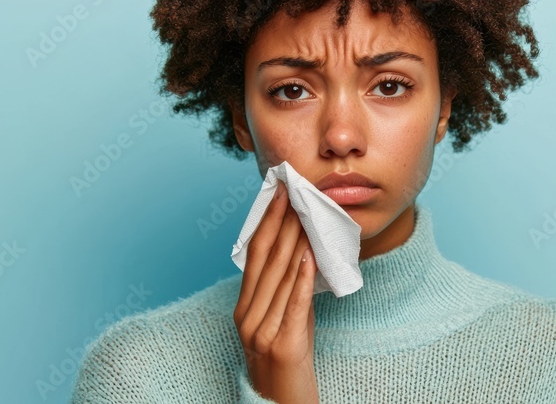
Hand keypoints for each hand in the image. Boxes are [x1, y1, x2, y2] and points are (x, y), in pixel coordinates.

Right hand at [233, 179, 319, 403]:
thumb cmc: (287, 364)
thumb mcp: (282, 321)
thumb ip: (286, 291)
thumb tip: (303, 253)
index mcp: (244, 307)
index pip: (254, 254)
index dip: (266, 221)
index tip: (278, 192)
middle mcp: (247, 317)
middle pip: (265, 260)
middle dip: (280, 222)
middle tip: (293, 191)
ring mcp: (262, 332)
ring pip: (281, 277)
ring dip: (295, 241)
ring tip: (306, 214)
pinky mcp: (283, 346)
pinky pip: (294, 305)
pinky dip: (303, 278)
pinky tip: (311, 256)